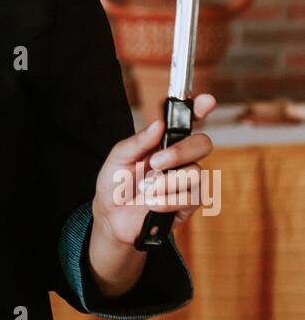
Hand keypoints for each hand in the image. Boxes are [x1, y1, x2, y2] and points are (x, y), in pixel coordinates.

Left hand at [92, 93, 217, 249]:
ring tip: (146, 190)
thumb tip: (158, 124)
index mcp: (164, 143)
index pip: (187, 122)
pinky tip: (151, 204)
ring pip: (196, 173)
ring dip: (167, 182)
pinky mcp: (188, 204)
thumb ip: (137, 142)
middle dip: (180, 151)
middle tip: (155, 162)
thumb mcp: (117, 159)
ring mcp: (186, 182)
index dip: (200, 109)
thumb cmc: (115, 184)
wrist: (111, 218)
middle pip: (203, 144)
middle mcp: (180, 159)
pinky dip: (167, 200)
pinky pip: (190, 197)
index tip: (207, 100)